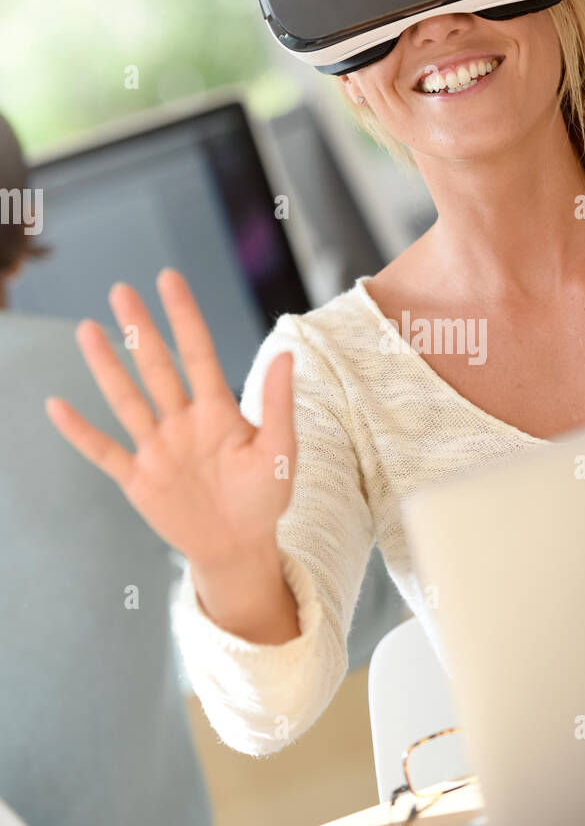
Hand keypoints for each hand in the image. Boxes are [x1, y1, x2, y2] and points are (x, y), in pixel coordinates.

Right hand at [46, 270, 295, 576]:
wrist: (240, 547)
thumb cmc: (265, 496)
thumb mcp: (280, 452)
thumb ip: (279, 404)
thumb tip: (287, 353)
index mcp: (218, 411)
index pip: (198, 353)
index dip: (183, 316)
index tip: (168, 278)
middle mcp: (182, 422)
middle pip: (157, 368)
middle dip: (140, 330)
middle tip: (120, 290)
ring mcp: (158, 448)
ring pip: (127, 401)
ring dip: (107, 367)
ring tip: (88, 329)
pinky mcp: (139, 479)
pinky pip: (105, 451)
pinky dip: (81, 431)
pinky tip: (57, 405)